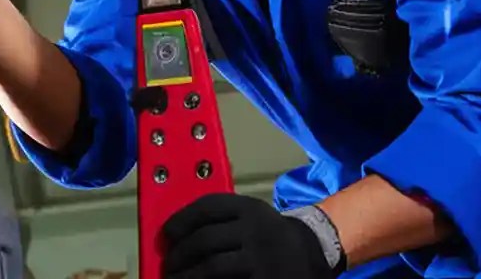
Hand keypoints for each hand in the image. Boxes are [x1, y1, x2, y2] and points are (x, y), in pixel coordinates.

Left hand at [161, 194, 338, 278]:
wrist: (314, 254)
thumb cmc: (271, 235)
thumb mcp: (252, 215)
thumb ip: (221, 220)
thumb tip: (176, 236)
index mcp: (249, 209)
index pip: (207, 208)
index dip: (180, 221)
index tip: (166, 236)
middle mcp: (255, 231)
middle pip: (205, 240)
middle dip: (179, 255)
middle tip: (168, 266)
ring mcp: (261, 260)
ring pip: (213, 268)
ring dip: (187, 276)